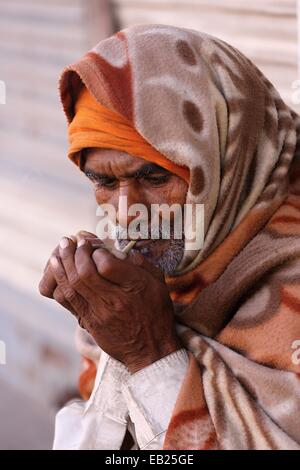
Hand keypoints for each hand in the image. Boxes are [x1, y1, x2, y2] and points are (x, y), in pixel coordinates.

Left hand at [39, 235, 181, 372]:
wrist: (151, 350)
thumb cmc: (156, 313)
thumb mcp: (159, 285)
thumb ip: (143, 264)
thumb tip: (125, 250)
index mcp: (135, 288)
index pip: (106, 265)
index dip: (96, 252)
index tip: (94, 245)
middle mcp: (116, 301)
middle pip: (86, 273)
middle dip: (75, 252)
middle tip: (72, 240)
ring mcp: (100, 313)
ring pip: (73, 285)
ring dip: (63, 263)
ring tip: (61, 248)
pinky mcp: (89, 322)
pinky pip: (68, 299)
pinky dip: (60, 280)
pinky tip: (56, 266)